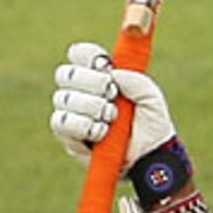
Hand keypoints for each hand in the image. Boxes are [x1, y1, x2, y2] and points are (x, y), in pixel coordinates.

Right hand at [50, 42, 176, 169]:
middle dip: (91, 82)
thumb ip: (137, 80)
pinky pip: (61, 123)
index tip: (105, 65)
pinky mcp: (69, 138)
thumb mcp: (152, 99)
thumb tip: (113, 73)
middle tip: (113, 94)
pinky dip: (83, 126)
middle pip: (65, 74)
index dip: (87, 56)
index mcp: (100, 76)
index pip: (80, 54)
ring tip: (112, 118)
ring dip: (90, 106)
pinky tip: (101, 133)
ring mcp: (72, 114)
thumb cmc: (151, 126)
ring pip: (63, 98)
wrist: (150, 158)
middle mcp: (81, 92)